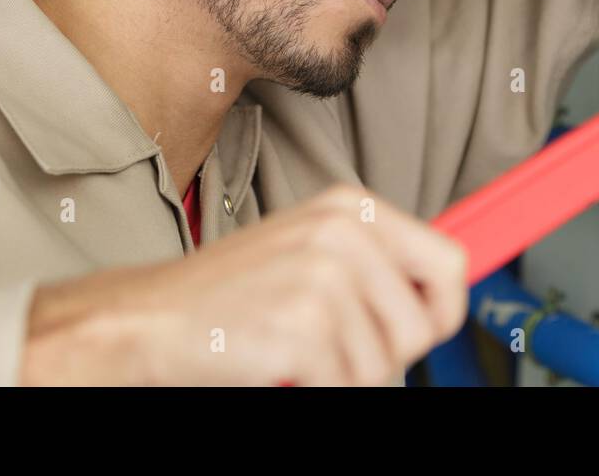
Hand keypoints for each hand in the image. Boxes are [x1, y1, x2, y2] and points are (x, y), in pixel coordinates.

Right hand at [18, 183, 468, 385]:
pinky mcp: (304, 327)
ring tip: (295, 352)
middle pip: (422, 324)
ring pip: (385, 365)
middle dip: (385, 354)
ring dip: (343, 377)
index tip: (427, 327)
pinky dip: (314, 391)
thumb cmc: (228, 296)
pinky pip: (346, 387)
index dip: (443, 309)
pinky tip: (278, 366)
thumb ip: (374, 268)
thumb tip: (443, 302)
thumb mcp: (309, 254)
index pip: (449, 261)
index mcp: (350, 208)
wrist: (149, 320)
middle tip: (331, 350)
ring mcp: (324, 277)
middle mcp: (344, 233)